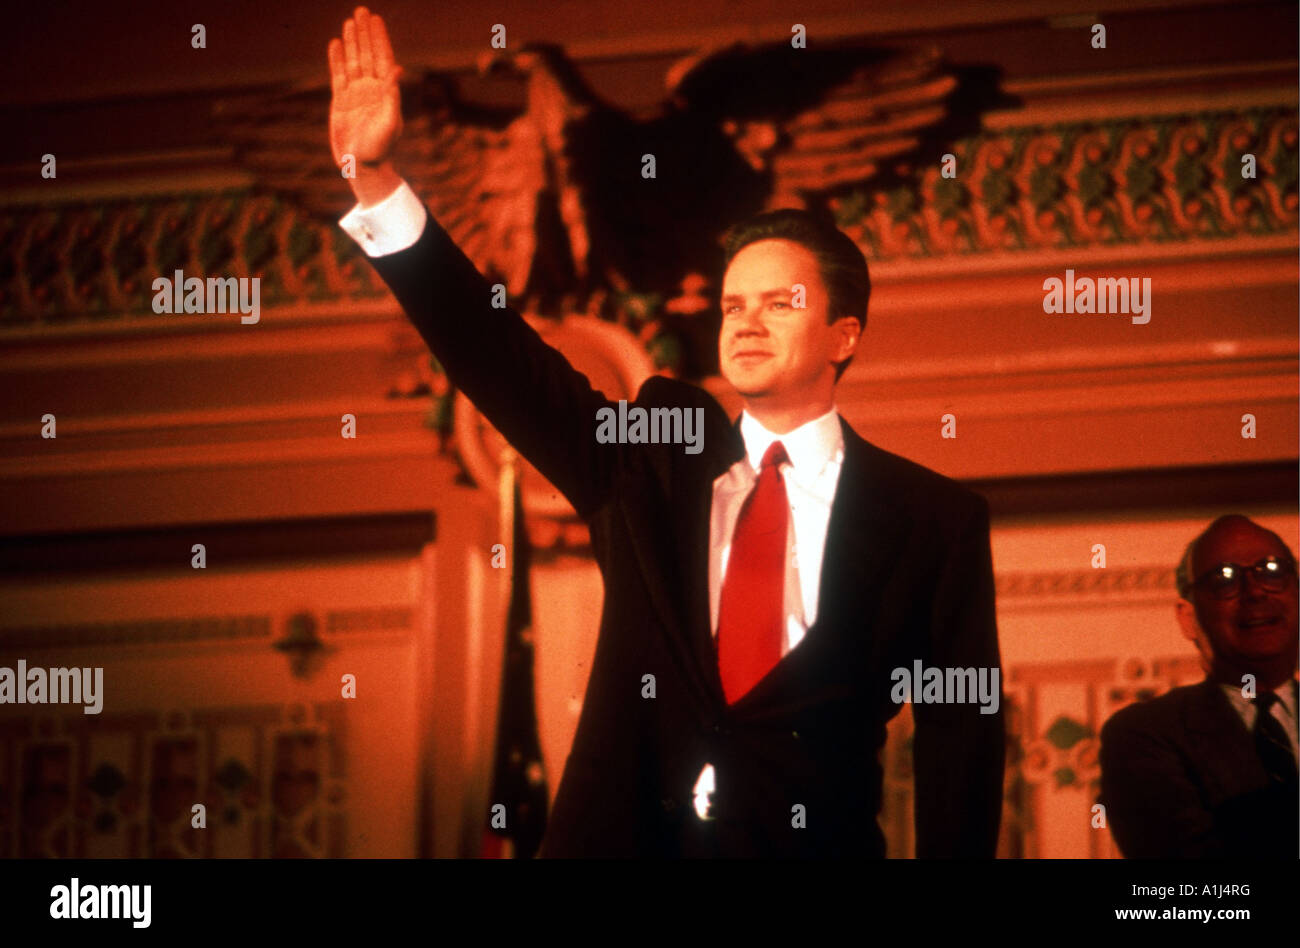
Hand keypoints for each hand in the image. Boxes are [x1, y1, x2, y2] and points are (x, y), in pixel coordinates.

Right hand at [328, 6, 404, 169]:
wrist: (363, 165)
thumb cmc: (380, 148)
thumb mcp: (390, 120)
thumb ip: (392, 94)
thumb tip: (398, 67)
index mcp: (386, 92)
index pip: (382, 58)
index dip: (379, 39)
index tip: (376, 19)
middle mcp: (371, 89)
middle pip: (367, 54)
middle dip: (365, 33)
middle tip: (362, 11)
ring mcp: (355, 94)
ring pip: (352, 61)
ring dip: (351, 42)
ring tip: (349, 22)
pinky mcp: (340, 101)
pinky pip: (338, 75)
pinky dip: (336, 59)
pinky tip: (335, 44)